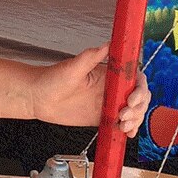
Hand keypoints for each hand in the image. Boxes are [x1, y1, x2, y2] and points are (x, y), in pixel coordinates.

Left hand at [33, 45, 149, 136]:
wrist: (37, 98)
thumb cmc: (51, 79)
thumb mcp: (72, 67)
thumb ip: (91, 56)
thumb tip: (108, 44)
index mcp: (109, 73)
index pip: (135, 79)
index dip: (139, 89)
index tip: (131, 99)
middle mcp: (112, 88)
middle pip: (139, 97)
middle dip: (138, 107)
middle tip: (124, 115)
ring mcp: (108, 103)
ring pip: (134, 112)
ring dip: (135, 120)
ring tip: (123, 126)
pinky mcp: (102, 117)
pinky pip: (121, 124)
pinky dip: (129, 129)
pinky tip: (127, 133)